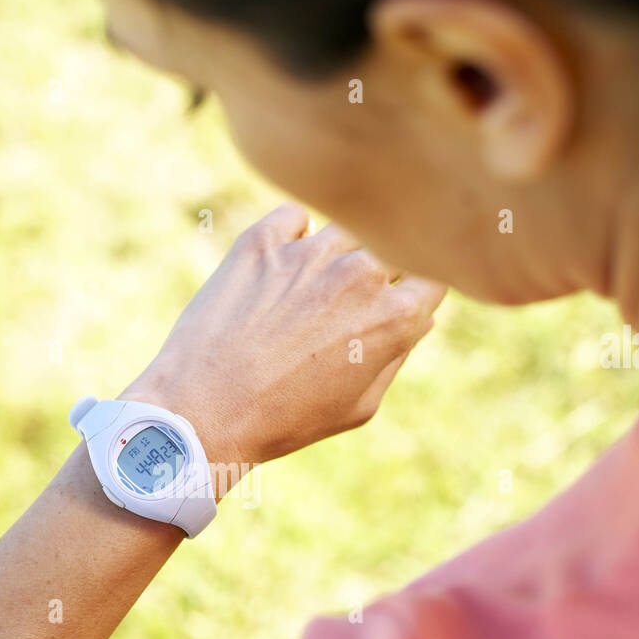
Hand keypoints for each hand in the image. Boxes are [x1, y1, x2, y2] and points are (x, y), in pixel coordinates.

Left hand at [120, 202, 444, 479]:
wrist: (202, 414)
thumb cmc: (283, 422)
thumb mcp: (357, 407)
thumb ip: (398, 356)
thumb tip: (422, 318)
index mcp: (393, 317)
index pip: (436, 276)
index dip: (420, 289)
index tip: (403, 301)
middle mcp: (357, 274)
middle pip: (395, 246)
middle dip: (386, 267)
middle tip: (350, 300)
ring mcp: (308, 253)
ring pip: (348, 226)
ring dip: (340, 251)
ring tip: (309, 292)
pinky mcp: (261, 242)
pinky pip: (294, 217)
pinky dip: (293, 235)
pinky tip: (280, 268)